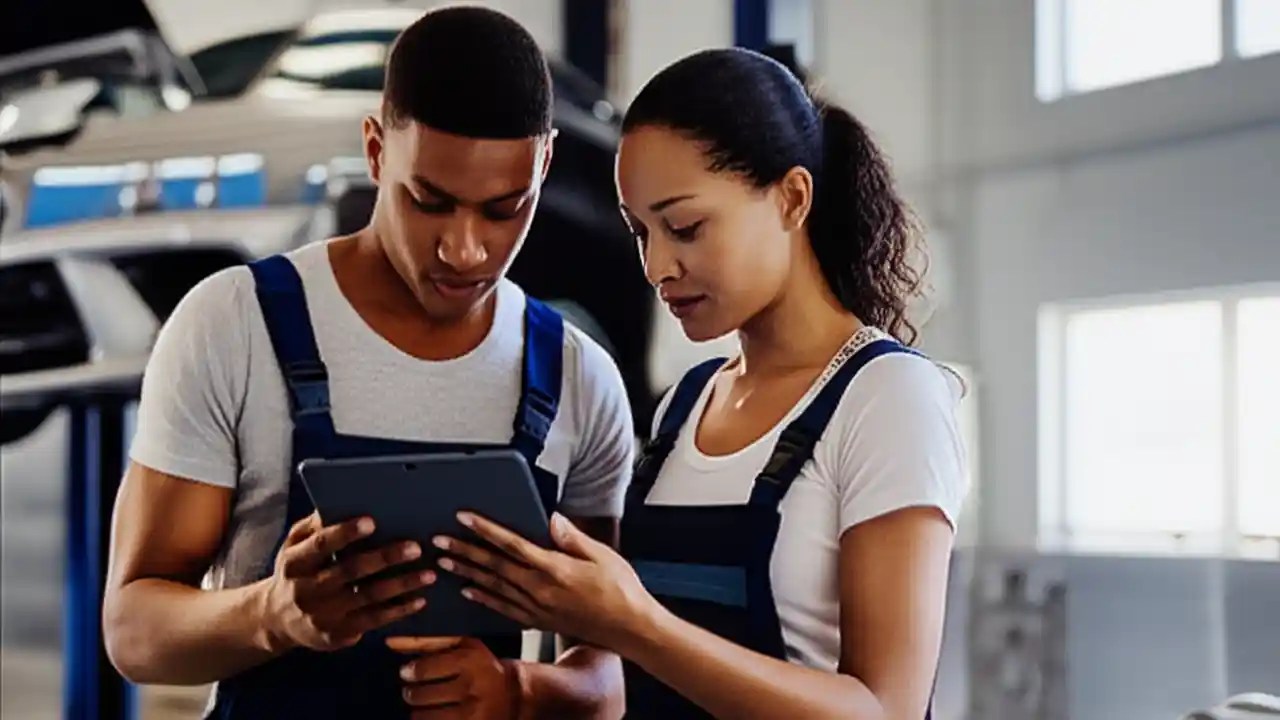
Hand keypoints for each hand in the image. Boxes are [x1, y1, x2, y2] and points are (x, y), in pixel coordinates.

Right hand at [259, 512, 435, 652]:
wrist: (278, 619)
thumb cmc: (298, 571)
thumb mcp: (295, 546)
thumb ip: (315, 526)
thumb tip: (342, 500)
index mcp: (295, 562)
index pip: (320, 545)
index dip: (345, 533)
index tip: (372, 521)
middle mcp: (306, 590)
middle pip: (349, 571)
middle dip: (385, 558)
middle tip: (416, 547)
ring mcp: (322, 615)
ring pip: (367, 598)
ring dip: (401, 585)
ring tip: (429, 574)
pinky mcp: (337, 634)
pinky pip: (373, 621)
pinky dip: (399, 610)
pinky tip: (420, 599)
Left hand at [386, 636, 521, 719]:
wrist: (513, 694)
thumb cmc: (480, 665)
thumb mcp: (462, 646)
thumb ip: (427, 642)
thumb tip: (389, 642)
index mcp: (470, 661)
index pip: (424, 669)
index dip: (410, 672)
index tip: (407, 673)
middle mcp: (471, 687)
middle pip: (420, 696)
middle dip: (412, 694)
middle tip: (413, 693)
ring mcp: (472, 713)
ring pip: (424, 718)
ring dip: (418, 713)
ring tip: (422, 707)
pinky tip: (431, 717)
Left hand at [435, 513, 655, 649]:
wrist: (628, 628)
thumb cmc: (619, 589)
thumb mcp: (601, 555)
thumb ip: (572, 538)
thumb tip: (551, 519)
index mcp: (554, 568)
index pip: (511, 544)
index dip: (485, 529)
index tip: (464, 517)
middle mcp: (540, 589)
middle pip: (494, 566)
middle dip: (465, 550)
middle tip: (439, 541)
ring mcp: (536, 608)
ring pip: (494, 587)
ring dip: (467, 573)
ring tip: (444, 562)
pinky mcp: (538, 621)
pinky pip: (503, 608)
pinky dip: (484, 599)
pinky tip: (468, 591)